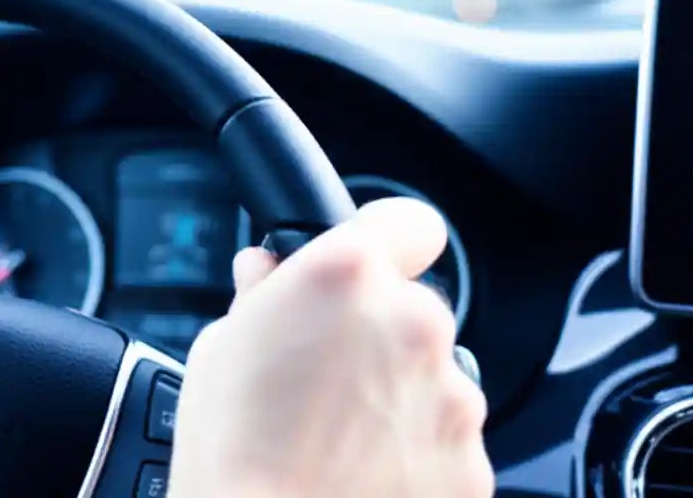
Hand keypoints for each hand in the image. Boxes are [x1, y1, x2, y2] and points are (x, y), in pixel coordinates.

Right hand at [170, 197, 491, 497]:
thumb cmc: (234, 455)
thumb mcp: (220, 348)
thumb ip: (262, 296)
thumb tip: (267, 276)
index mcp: (348, 277)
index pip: (407, 221)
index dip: (384, 242)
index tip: (365, 267)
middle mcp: (413, 325)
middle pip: (413, 308)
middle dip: (377, 333)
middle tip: (323, 375)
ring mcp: (452, 398)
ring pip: (431, 376)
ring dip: (396, 394)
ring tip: (337, 436)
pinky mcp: (472, 463)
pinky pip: (444, 439)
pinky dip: (413, 451)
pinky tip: (360, 472)